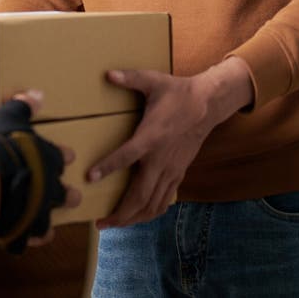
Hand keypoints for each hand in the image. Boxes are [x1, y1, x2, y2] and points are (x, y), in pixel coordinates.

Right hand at [11, 91, 81, 246]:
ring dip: (48, 222)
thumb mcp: (12, 115)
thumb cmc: (2, 146)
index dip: (63, 156)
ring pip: (50, 222)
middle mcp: (50, 187)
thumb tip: (36, 94)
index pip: (63, 156)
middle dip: (69, 195)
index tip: (66, 156)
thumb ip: (24, 106)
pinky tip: (21, 238)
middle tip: (70, 195)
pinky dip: (24, 240)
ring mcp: (37, 212)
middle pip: (67, 195)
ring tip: (46, 224)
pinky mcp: (22, 232)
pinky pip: (26, 241)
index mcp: (50, 159)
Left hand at [87, 60, 251, 228]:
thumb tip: (108, 74)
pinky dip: (150, 211)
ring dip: (134, 218)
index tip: (90, 177)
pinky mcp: (178, 172)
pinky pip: (164, 199)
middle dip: (121, 214)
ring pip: (152, 203)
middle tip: (100, 223)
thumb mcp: (153, 81)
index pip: (127, 155)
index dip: (108, 166)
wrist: (208, 104)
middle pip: (140, 195)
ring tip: (115, 224)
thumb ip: (130, 78)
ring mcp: (171, 168)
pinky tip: (139, 215)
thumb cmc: (177, 92)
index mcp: (151, 136)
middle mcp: (161, 158)